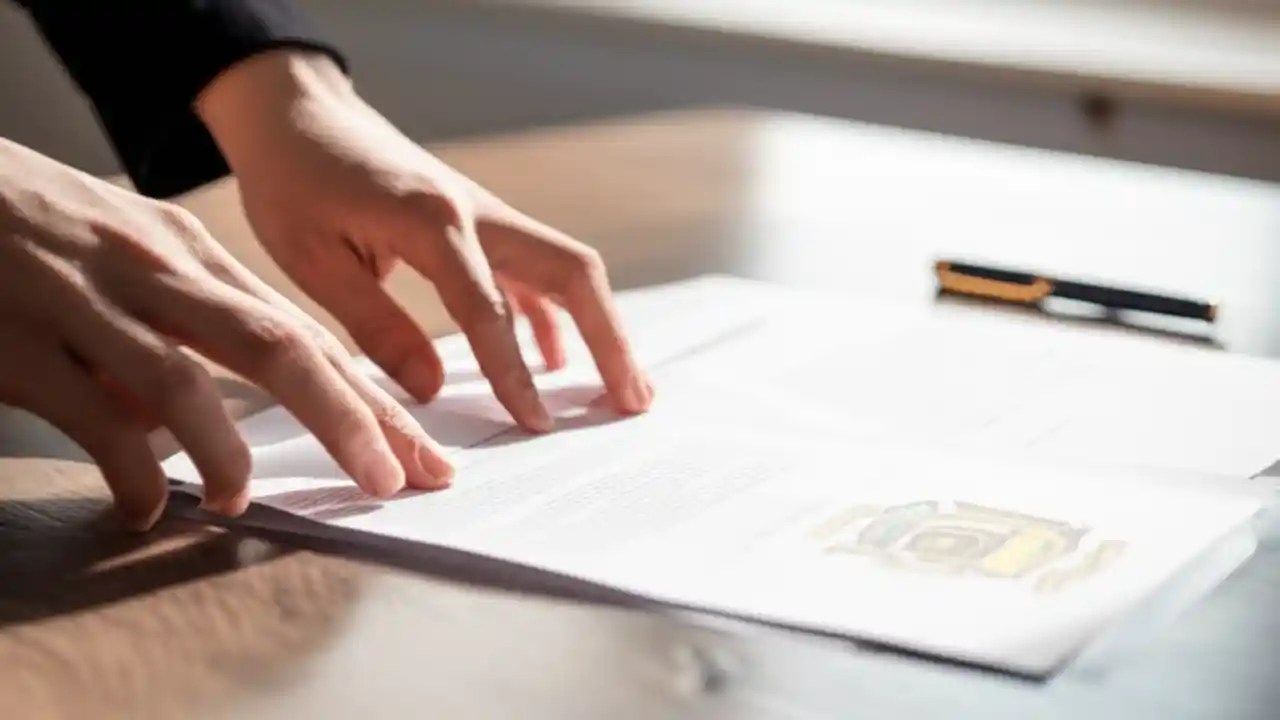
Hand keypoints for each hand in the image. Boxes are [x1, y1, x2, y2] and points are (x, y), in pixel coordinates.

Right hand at [0, 139, 450, 529]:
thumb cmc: (40, 228)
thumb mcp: (130, 253)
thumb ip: (186, 324)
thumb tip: (212, 420)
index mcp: (192, 253)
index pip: (304, 334)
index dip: (370, 398)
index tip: (420, 452)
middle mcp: (155, 272)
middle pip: (278, 350)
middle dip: (350, 420)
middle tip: (395, 480)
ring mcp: (88, 305)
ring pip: (188, 385)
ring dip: (231, 455)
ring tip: (246, 501)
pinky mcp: (20, 343)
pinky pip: (92, 420)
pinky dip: (129, 473)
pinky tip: (145, 508)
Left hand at [197, 51, 652, 431]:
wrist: (297, 111)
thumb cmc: (293, 181)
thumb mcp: (312, 261)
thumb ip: (376, 325)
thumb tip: (431, 391)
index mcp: (432, 220)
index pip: (490, 310)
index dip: (513, 373)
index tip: (536, 425)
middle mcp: (476, 211)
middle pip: (572, 273)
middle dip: (611, 339)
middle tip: (634, 402)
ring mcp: (485, 213)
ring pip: (566, 269)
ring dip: (600, 327)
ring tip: (620, 389)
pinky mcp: (479, 221)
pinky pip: (534, 271)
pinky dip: (553, 315)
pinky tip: (555, 358)